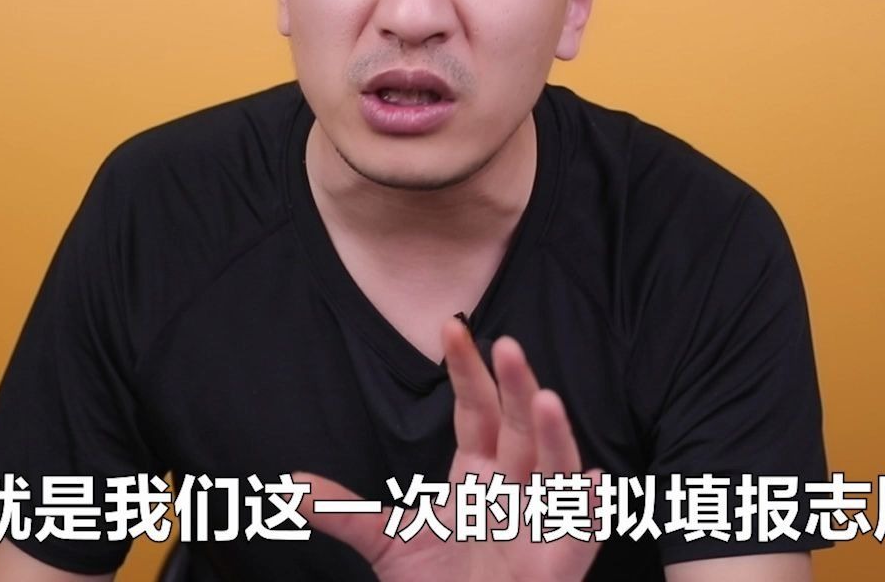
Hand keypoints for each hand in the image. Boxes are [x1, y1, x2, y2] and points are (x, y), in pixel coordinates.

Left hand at [293, 317, 604, 581]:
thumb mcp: (385, 543)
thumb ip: (342, 511)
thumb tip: (284, 485)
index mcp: (477, 470)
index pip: (475, 408)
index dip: (466, 369)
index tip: (451, 326)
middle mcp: (514, 484)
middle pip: (517, 425)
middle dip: (514, 386)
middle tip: (505, 343)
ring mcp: (542, 519)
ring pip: (554, 467)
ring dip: (554, 436)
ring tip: (548, 401)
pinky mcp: (563, 557)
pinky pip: (585, 528)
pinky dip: (594, 506)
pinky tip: (600, 482)